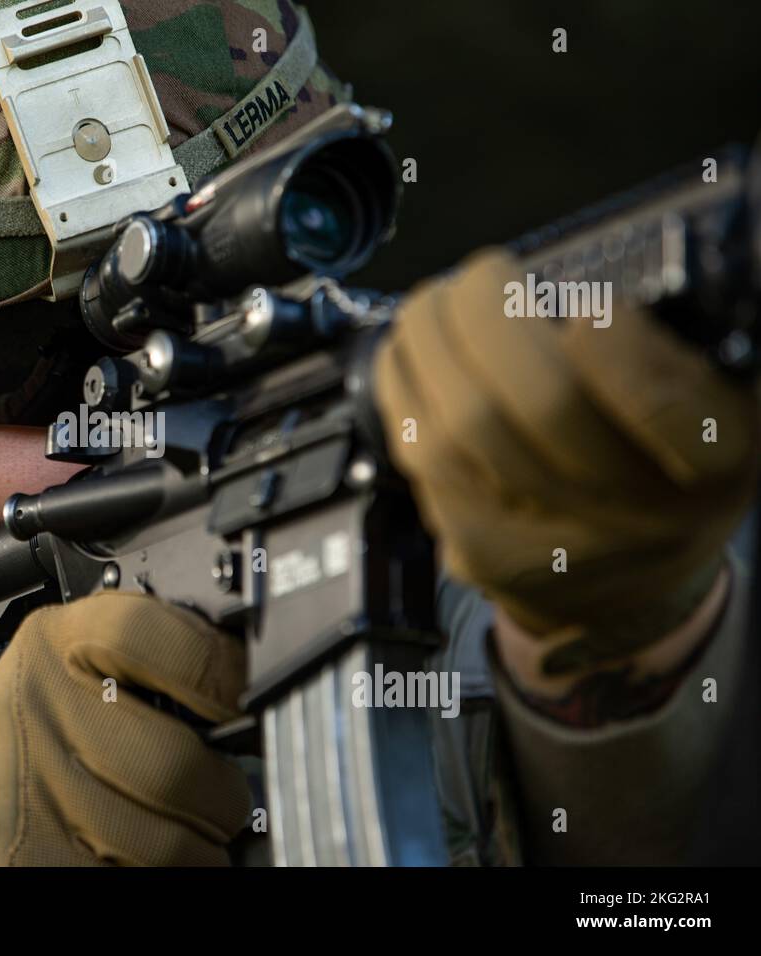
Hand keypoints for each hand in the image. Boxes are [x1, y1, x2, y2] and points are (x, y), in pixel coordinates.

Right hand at [0, 591, 250, 864]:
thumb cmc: (33, 733)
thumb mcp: (71, 664)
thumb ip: (148, 655)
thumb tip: (249, 671)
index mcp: (54, 642)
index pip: (152, 637)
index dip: (216, 671)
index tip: (237, 700)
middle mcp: (35, 709)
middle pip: (179, 764)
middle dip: (220, 796)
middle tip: (217, 798)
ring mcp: (26, 790)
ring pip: (169, 843)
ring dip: (197, 852)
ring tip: (178, 835)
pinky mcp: (24, 861)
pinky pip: (137, 879)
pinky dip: (155, 877)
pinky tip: (136, 860)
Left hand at [373, 248, 757, 673]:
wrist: (624, 585)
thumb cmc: (667, 466)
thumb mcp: (714, 398)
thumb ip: (668, 347)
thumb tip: (589, 296)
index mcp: (714, 464)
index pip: (670, 414)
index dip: (619, 353)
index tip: (591, 311)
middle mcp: (632, 516)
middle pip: (540, 406)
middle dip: (488, 317)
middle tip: (481, 275)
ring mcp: (546, 543)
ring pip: (458, 429)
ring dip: (428, 345)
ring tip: (434, 303)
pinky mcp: (475, 547)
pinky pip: (418, 454)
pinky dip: (403, 387)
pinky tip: (408, 351)